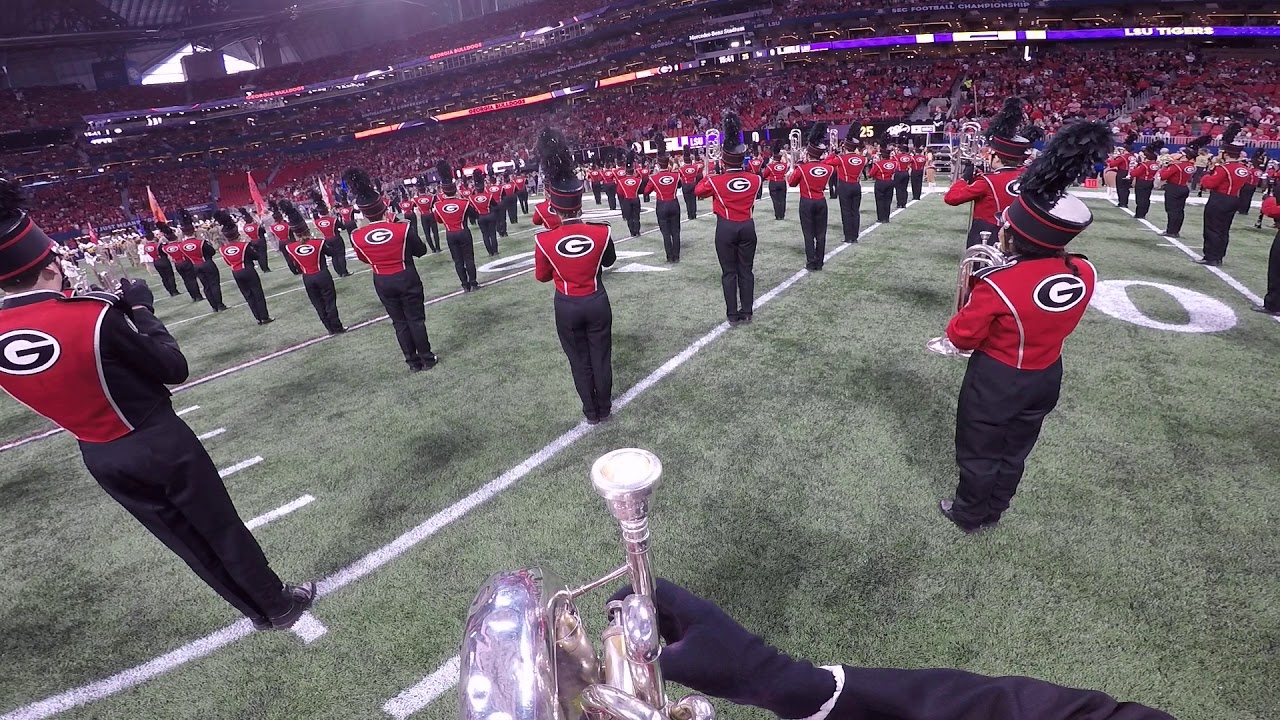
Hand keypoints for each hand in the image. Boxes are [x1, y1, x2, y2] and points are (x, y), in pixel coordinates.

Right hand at [119, 278, 154, 311]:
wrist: (141, 308)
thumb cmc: (133, 298)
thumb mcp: (126, 289)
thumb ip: (125, 283)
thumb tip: (123, 278)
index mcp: (141, 284)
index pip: (139, 280)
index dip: (134, 281)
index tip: (130, 283)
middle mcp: (147, 288)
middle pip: (143, 285)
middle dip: (137, 286)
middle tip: (132, 289)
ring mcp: (149, 294)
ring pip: (145, 291)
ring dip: (140, 292)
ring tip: (134, 295)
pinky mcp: (151, 300)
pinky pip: (146, 296)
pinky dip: (142, 297)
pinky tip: (138, 300)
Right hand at [609, 579, 834, 715]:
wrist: (762, 678)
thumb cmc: (725, 665)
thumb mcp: (682, 665)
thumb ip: (652, 660)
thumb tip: (629, 659)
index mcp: (690, 607)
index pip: (654, 587)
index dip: (630, 593)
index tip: (611, 608)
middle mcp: (693, 612)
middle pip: (657, 602)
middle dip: (634, 614)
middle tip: (615, 629)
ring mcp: (699, 626)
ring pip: (665, 620)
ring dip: (646, 630)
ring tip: (627, 644)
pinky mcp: (702, 641)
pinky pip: (674, 636)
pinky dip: (659, 643)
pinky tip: (649, 657)